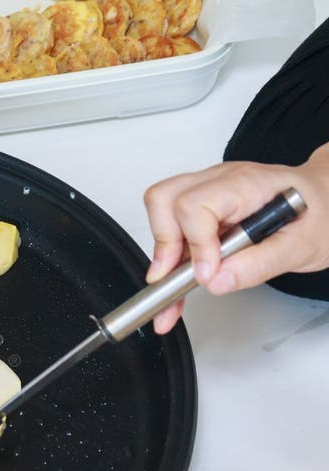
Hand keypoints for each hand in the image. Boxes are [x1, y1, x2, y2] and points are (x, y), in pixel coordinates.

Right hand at [143, 142, 328, 333]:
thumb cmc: (322, 215)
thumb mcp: (304, 247)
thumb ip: (260, 264)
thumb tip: (215, 281)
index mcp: (246, 184)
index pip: (195, 205)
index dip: (196, 244)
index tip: (205, 274)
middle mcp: (220, 182)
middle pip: (164, 198)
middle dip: (164, 243)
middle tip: (174, 277)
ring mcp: (208, 192)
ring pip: (159, 210)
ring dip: (162, 252)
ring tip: (172, 287)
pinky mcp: (202, 209)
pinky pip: (171, 227)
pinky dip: (168, 260)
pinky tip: (174, 288)